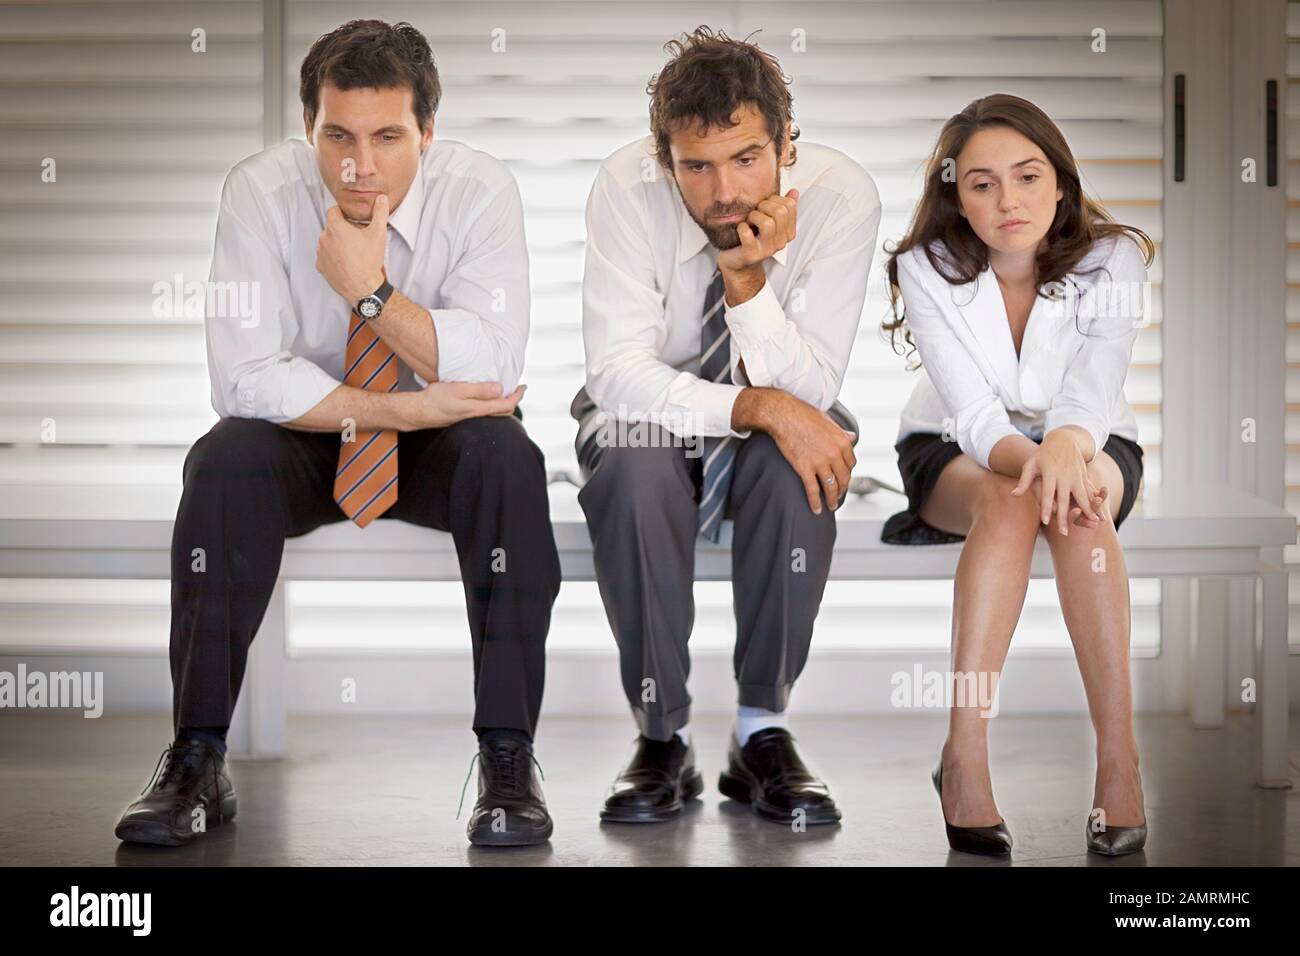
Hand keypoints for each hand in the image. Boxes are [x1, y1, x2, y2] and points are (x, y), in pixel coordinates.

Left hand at [316, 193, 387, 303]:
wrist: (364, 287)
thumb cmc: (369, 261)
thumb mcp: (379, 233)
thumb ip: (380, 212)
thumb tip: (381, 199)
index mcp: (335, 227)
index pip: (334, 210)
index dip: (344, 214)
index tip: (353, 220)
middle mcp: (324, 238)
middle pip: (332, 227)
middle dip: (343, 230)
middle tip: (357, 239)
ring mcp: (320, 253)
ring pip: (328, 242)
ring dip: (337, 244)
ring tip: (353, 253)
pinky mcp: (320, 266)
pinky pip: (325, 257)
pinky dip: (333, 258)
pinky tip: (346, 263)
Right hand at [402, 381, 524, 429]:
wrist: (419, 412)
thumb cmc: (436, 399)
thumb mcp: (458, 389)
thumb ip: (480, 390)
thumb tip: (501, 388)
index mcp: (478, 409)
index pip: (506, 405)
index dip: (518, 396)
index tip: (523, 386)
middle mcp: (477, 416)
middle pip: (504, 412)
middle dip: (514, 400)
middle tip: (519, 388)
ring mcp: (471, 418)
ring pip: (495, 413)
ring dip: (504, 402)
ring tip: (506, 391)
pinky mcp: (465, 417)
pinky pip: (486, 412)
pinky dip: (493, 405)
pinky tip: (488, 398)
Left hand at [717, 188, 798, 294]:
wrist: (739, 263)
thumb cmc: (753, 240)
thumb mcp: (771, 223)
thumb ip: (783, 208)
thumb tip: (793, 192)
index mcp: (788, 232)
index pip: (790, 205)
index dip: (775, 199)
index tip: (766, 205)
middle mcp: (781, 241)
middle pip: (781, 212)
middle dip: (764, 205)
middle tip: (756, 211)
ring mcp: (767, 249)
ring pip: (768, 223)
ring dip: (755, 216)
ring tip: (749, 220)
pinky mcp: (751, 254)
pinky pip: (747, 234)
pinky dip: (742, 227)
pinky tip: (741, 228)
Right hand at [764, 391, 855, 514]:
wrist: (783, 415)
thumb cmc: (803, 414)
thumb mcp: (828, 421)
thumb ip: (841, 432)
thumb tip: (852, 437)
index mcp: (842, 441)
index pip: (851, 463)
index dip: (848, 472)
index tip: (843, 477)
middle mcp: (834, 453)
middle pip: (844, 477)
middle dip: (842, 488)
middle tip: (839, 495)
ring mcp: (820, 462)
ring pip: (831, 487)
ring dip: (832, 499)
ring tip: (831, 505)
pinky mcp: (804, 468)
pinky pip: (813, 490)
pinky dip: (815, 502)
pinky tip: (816, 509)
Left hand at [1010, 430, 1100, 534]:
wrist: (1064, 439)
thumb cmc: (1043, 454)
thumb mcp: (1031, 464)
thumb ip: (1024, 481)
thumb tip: (1014, 495)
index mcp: (1050, 473)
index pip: (1047, 493)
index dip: (1045, 507)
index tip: (1045, 521)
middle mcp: (1064, 476)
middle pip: (1064, 499)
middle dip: (1064, 516)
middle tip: (1064, 533)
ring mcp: (1076, 476)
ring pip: (1082, 497)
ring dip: (1087, 511)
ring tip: (1092, 525)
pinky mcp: (1084, 477)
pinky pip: (1090, 493)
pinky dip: (1095, 505)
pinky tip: (1099, 516)